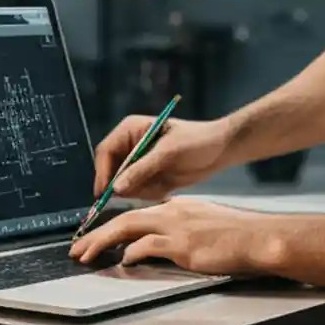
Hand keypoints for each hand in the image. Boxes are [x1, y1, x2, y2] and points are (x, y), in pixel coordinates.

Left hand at [69, 197, 281, 274]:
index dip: (112, 227)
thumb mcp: (205, 227)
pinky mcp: (182, 244)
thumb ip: (181, 233)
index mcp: (176, 208)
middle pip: (123, 219)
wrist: (260, 238)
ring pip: (127, 228)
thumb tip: (162, 247)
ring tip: (85, 255)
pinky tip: (122, 260)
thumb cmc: (239, 237)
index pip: (136, 215)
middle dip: (96, 234)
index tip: (97, 238)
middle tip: (78, 247)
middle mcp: (172, 212)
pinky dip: (131, 252)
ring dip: (102, 242)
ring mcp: (176, 227)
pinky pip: (147, 245)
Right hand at [93, 116, 231, 199]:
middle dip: (124, 185)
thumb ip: (141, 169)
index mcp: (130, 130)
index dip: (103, 172)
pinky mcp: (149, 177)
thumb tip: (115, 188)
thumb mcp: (168, 153)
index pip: (106, 152)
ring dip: (141, 190)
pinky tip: (168, 186)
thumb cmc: (195, 141)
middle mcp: (130, 146)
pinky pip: (139, 192)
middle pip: (110, 171)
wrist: (221, 150)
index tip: (106, 193)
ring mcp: (139, 163)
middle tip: (140, 192)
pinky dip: (151, 193)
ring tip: (163, 184)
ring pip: (125, 185)